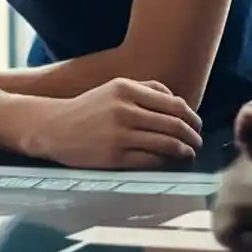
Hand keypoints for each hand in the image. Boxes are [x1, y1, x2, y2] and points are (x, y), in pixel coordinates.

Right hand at [21, 78, 202, 168]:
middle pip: (175, 124)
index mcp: (126, 89)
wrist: (53, 127)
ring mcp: (119, 134)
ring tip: (189, 154)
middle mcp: (124, 110)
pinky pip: (152, 160)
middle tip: (198, 142)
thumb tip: (179, 103)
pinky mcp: (115, 156)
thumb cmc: (87, 109)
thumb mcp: (113, 89)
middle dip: (193, 136)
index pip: (174, 104)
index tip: (197, 126)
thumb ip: (145, 90)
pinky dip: (168, 162)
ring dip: (185, 151)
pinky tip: (171, 162)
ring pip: (168, 143)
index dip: (192, 118)